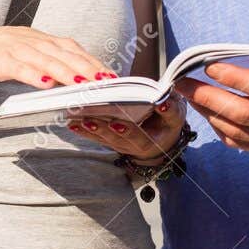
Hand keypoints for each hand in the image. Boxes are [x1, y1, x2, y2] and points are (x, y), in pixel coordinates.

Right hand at [0, 27, 118, 88]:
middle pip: (66, 55)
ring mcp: (21, 51)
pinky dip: (33, 76)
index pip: (76, 51)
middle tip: (103, 82)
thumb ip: (64, 63)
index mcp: (50, 42)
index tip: (111, 77)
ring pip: (46, 61)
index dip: (94, 63)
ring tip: (80, 83)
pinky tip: (45, 85)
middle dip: (86, 68)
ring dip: (65, 72)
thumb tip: (92, 78)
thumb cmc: (18, 52)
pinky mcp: (4, 61)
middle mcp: (38, 43)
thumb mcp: (43, 54)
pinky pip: (20, 69)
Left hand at [67, 94, 187, 163]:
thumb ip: (170, 109)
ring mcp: (123, 145)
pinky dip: (84, 131)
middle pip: (119, 140)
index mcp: (153, 140)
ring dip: (91, 130)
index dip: (130, 131)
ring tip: (78, 120)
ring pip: (106, 139)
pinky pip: (97, 138)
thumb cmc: (168, 121)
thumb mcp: (176, 115)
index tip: (117, 123)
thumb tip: (162, 102)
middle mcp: (136, 147)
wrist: (161, 137)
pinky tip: (73, 123)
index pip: (142, 137)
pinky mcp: (112, 142)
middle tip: (89, 121)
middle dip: (103, 130)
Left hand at [173, 27, 248, 155]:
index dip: (235, 78)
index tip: (210, 64)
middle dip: (207, 97)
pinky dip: (220, 129)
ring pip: (238, 132)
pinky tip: (207, 112)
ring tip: (188, 94)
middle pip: (243, 114)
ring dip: (208, 113)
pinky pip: (243, 144)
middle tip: (181, 82)